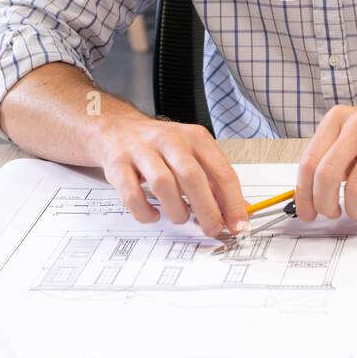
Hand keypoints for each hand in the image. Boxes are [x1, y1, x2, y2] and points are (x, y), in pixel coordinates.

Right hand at [96, 113, 248, 237]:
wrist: (117, 128)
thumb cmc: (160, 147)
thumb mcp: (193, 153)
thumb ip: (214, 181)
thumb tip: (239, 211)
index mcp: (195, 137)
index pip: (222, 171)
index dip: (233, 202)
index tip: (238, 224)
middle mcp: (170, 140)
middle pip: (192, 176)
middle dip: (206, 209)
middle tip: (212, 229)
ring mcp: (142, 150)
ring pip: (162, 184)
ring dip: (175, 209)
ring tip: (180, 217)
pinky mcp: (118, 164)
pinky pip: (132, 194)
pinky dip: (145, 212)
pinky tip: (153, 215)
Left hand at [295, 103, 356, 220]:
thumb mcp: (354, 140)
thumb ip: (332, 160)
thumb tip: (307, 197)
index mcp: (339, 117)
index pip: (309, 161)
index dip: (304, 194)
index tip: (306, 212)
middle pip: (326, 175)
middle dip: (325, 205)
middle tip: (332, 213)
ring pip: (354, 188)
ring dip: (354, 210)